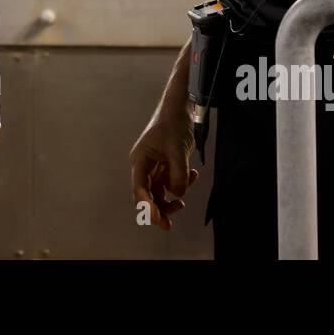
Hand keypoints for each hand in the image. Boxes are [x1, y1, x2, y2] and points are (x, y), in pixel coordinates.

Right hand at [130, 107, 198, 229]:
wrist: (180, 109)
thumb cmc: (173, 124)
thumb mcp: (177, 149)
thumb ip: (178, 173)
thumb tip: (178, 194)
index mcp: (140, 160)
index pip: (140, 187)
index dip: (147, 205)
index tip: (157, 218)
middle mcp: (144, 166)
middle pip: (147, 194)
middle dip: (157, 209)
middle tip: (168, 225)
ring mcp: (155, 167)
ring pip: (159, 192)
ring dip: (171, 198)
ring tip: (183, 202)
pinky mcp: (165, 166)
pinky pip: (171, 182)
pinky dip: (181, 183)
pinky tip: (193, 174)